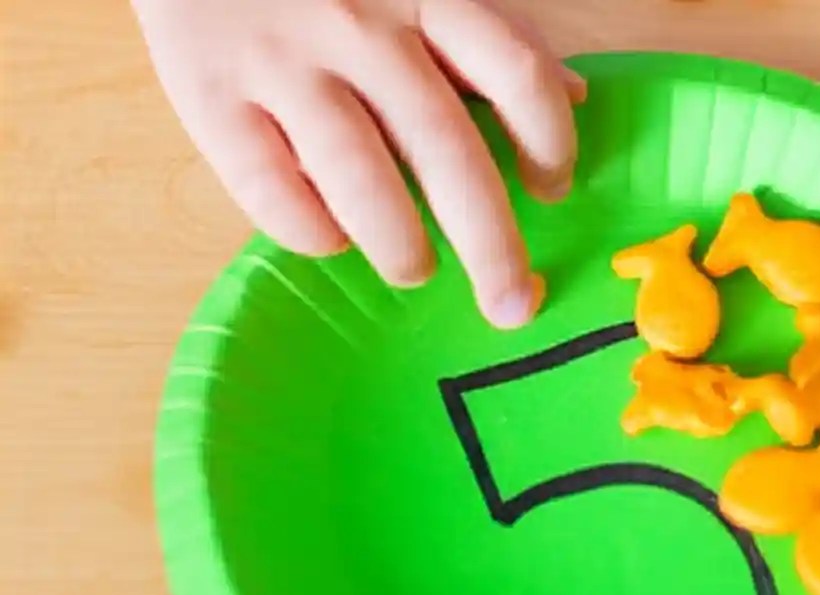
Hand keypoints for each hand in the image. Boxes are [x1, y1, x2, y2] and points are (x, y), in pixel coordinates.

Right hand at [132, 0, 584, 327]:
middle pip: (447, 150)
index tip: (551, 190)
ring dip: (400, 246)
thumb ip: (492, 32)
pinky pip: (271, 191)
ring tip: (415, 269)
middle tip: (512, 303)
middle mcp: (361, 26)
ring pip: (360, 179)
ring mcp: (282, 61)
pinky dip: (312, 233)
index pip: (518, 76)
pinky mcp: (207, 94)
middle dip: (491, 245)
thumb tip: (572, 97)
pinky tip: (333, 238)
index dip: (550, 145)